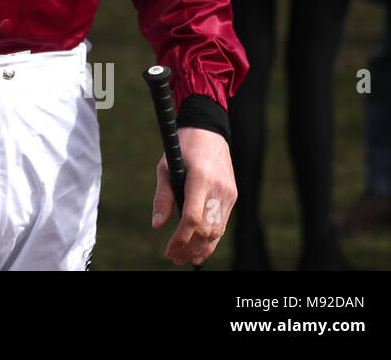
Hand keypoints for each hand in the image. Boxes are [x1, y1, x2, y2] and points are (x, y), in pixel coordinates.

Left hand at [151, 126, 236, 265]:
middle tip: (174, 258)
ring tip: (186, 259)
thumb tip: (157, 224)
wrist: (209, 131)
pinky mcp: (233, 195)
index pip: (192, 218)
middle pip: (207, 229)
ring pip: (218, 230)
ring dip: (202, 248)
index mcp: (201, 178)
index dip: (180, 239)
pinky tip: (201, 248)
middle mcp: (219, 188)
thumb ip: (163, 196)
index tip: (169, 249)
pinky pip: (223, 222)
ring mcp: (229, 193)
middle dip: (190, 248)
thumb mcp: (165, 166)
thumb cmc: (183, 146)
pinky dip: (212, 238)